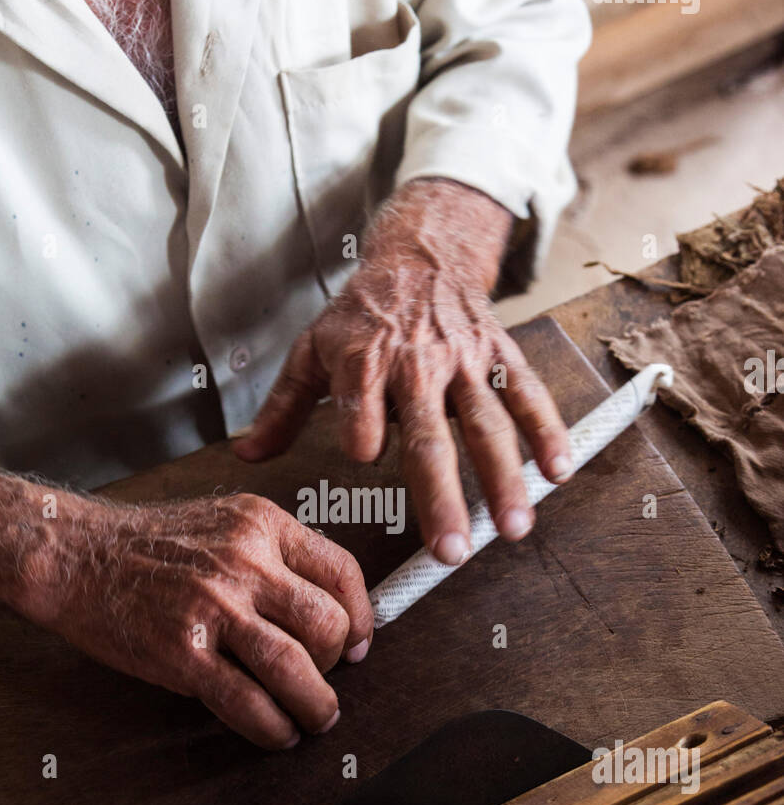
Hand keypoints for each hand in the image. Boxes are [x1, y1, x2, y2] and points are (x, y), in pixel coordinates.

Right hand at [0, 467, 371, 748]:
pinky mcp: (182, 652)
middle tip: (326, 681)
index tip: (360, 646)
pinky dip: (272, 727)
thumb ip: (275, 555)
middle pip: (328, 624)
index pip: (343, 573)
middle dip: (337, 664)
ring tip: (314, 719)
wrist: (74, 555)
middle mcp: (244, 561)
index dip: (364, 619)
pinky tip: (275, 732)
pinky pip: (246, 702)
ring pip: (296, 668)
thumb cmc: (149, 544)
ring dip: (316, 705)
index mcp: (262, 524)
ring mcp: (213, 606)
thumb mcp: (224, 522)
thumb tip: (329, 607)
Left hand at [234, 178, 572, 563]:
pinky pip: (527, 394)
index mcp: (364, 360)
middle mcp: (417, 363)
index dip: (362, 430)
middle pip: (431, 437)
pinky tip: (558, 473)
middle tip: (452, 551)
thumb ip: (283, 408)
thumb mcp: (311, 350)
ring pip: (488, 424)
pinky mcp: (499, 354)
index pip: (361, 405)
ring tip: (512, 528)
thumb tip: (246, 456)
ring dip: (504, 478)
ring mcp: (464, 360)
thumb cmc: (361, 313)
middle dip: (443, 497)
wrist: (420, 253)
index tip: (364, 457)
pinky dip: (547, 431)